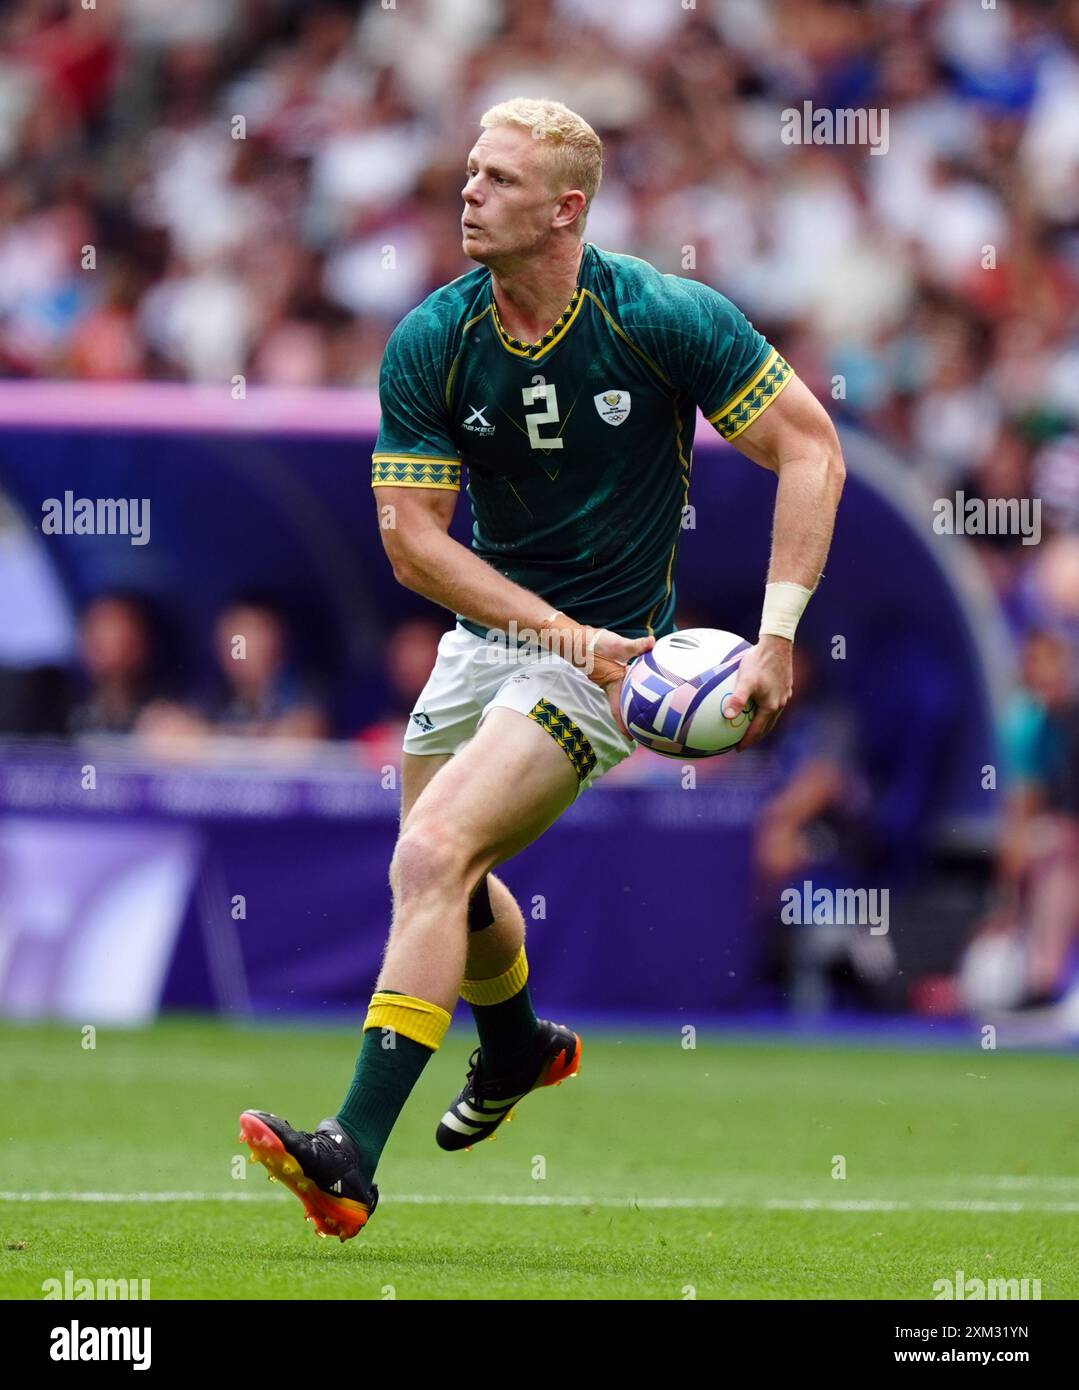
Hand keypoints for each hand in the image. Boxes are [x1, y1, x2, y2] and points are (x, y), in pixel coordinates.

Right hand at [589, 629, 653, 737]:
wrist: (579, 640)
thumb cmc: (595, 645)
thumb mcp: (616, 644)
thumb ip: (635, 645)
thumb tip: (652, 642)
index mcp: (614, 683)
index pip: (618, 709)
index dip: (624, 725)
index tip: (631, 738)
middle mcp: (613, 685)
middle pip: (624, 706)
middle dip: (633, 718)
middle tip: (646, 729)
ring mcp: (613, 679)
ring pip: (625, 696)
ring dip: (633, 704)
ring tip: (646, 714)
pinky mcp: (614, 672)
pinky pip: (625, 684)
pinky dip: (633, 688)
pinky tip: (643, 686)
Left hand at [725, 634, 792, 750]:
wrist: (777, 645)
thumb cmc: (758, 662)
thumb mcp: (745, 681)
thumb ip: (737, 699)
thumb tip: (728, 716)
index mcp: (770, 706)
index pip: (758, 730)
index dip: (747, 741)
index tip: (738, 749)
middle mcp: (780, 704)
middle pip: (767, 726)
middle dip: (755, 736)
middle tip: (743, 743)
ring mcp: (784, 695)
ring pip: (772, 716)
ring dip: (762, 724)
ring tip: (751, 728)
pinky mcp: (785, 686)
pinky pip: (775, 704)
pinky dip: (767, 712)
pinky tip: (760, 706)